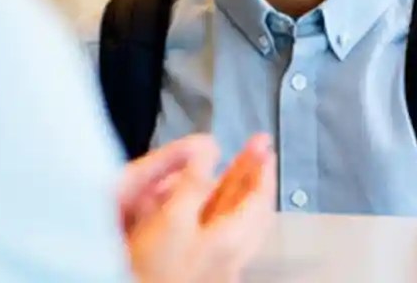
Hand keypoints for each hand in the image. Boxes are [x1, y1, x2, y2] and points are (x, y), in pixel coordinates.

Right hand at [123, 134, 276, 282]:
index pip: (258, 198)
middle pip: (253, 209)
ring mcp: (220, 266)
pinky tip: (214, 205)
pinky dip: (224, 212)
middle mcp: (232, 256)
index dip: (261, 168)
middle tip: (258, 150)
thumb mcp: (172, 220)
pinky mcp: (205, 271)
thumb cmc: (153, 274)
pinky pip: (225, 234)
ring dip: (241, 193)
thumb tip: (208, 150)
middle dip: (254, 175)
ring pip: (240, 223)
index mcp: (230, 239)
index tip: (263, 147)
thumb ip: (194, 184)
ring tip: (241, 170)